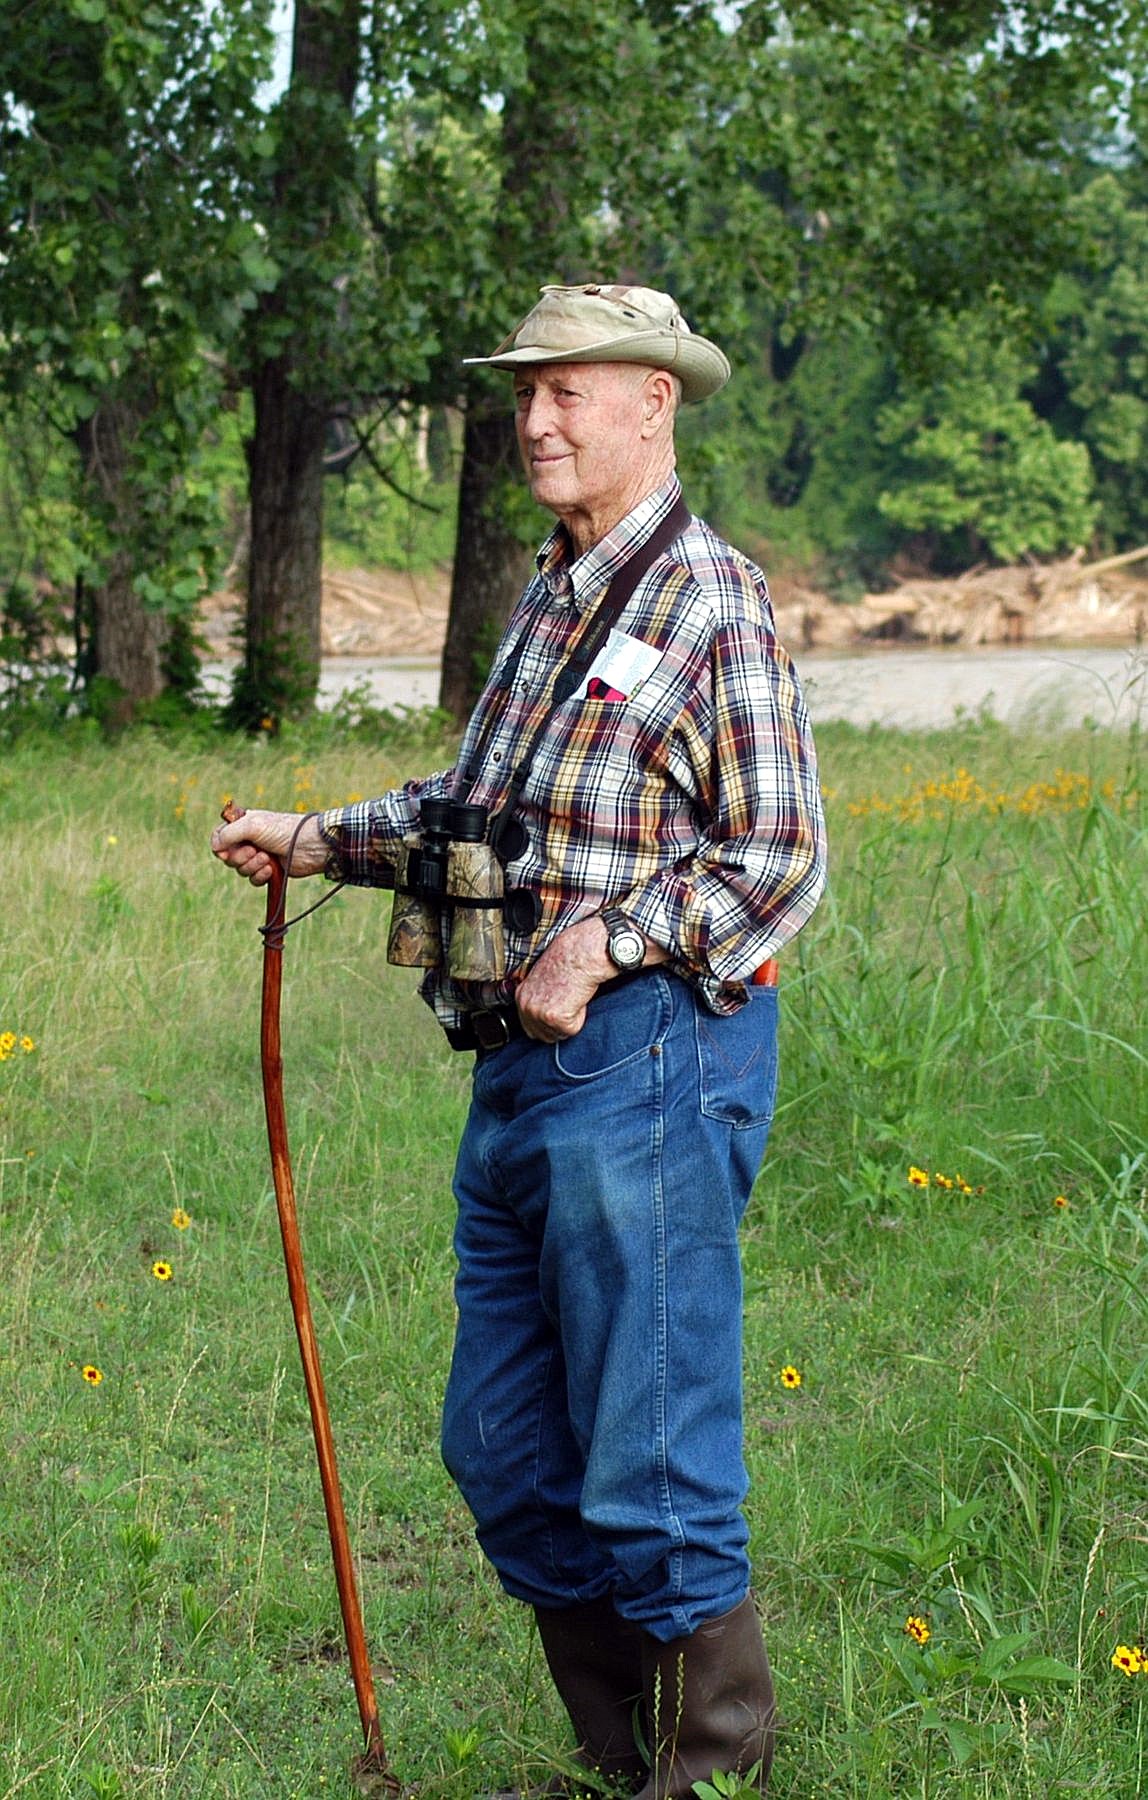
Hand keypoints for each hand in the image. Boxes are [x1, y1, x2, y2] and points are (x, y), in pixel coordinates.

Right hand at [210, 808, 326, 886]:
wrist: (309, 846)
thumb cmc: (283, 831)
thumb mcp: (252, 825)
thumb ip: (228, 834)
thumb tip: (215, 847)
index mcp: (243, 824)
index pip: (219, 837)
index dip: (220, 847)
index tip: (225, 851)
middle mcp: (249, 840)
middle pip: (228, 857)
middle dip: (239, 857)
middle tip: (254, 851)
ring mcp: (258, 855)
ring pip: (240, 869)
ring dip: (251, 866)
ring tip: (267, 858)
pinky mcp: (268, 870)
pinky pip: (253, 879)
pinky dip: (259, 876)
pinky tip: (271, 869)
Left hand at [514, 917, 614, 1040]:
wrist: (579, 955)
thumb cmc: (567, 961)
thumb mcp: (543, 979)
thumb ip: (539, 997)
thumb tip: (547, 1010)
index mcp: (521, 996)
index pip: (528, 1026)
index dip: (546, 1024)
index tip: (557, 1016)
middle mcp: (526, 1007)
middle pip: (542, 1036)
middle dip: (558, 1027)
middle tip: (568, 1007)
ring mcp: (539, 1014)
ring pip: (558, 1034)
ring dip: (569, 1021)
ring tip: (572, 999)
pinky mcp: (556, 1019)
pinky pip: (572, 1029)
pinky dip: (580, 1017)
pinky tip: (578, 999)